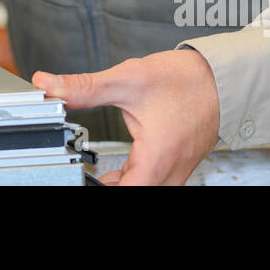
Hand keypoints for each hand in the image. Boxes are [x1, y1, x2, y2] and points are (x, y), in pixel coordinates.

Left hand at [33, 48, 220, 184]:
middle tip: (83, 175)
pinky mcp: (178, 164)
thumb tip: (48, 85)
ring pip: (143, 190)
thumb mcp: (128, 79)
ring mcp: (176, 170)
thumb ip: (85, 87)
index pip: (124, 194)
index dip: (99, 188)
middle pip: (133, 193)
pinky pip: (152, 183)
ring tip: (94, 176)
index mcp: (157, 159)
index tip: (81, 177)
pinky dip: (133, 180)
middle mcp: (170, 172)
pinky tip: (117, 174)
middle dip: (106, 187)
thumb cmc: (185, 80)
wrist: (222, 76)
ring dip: (120, 186)